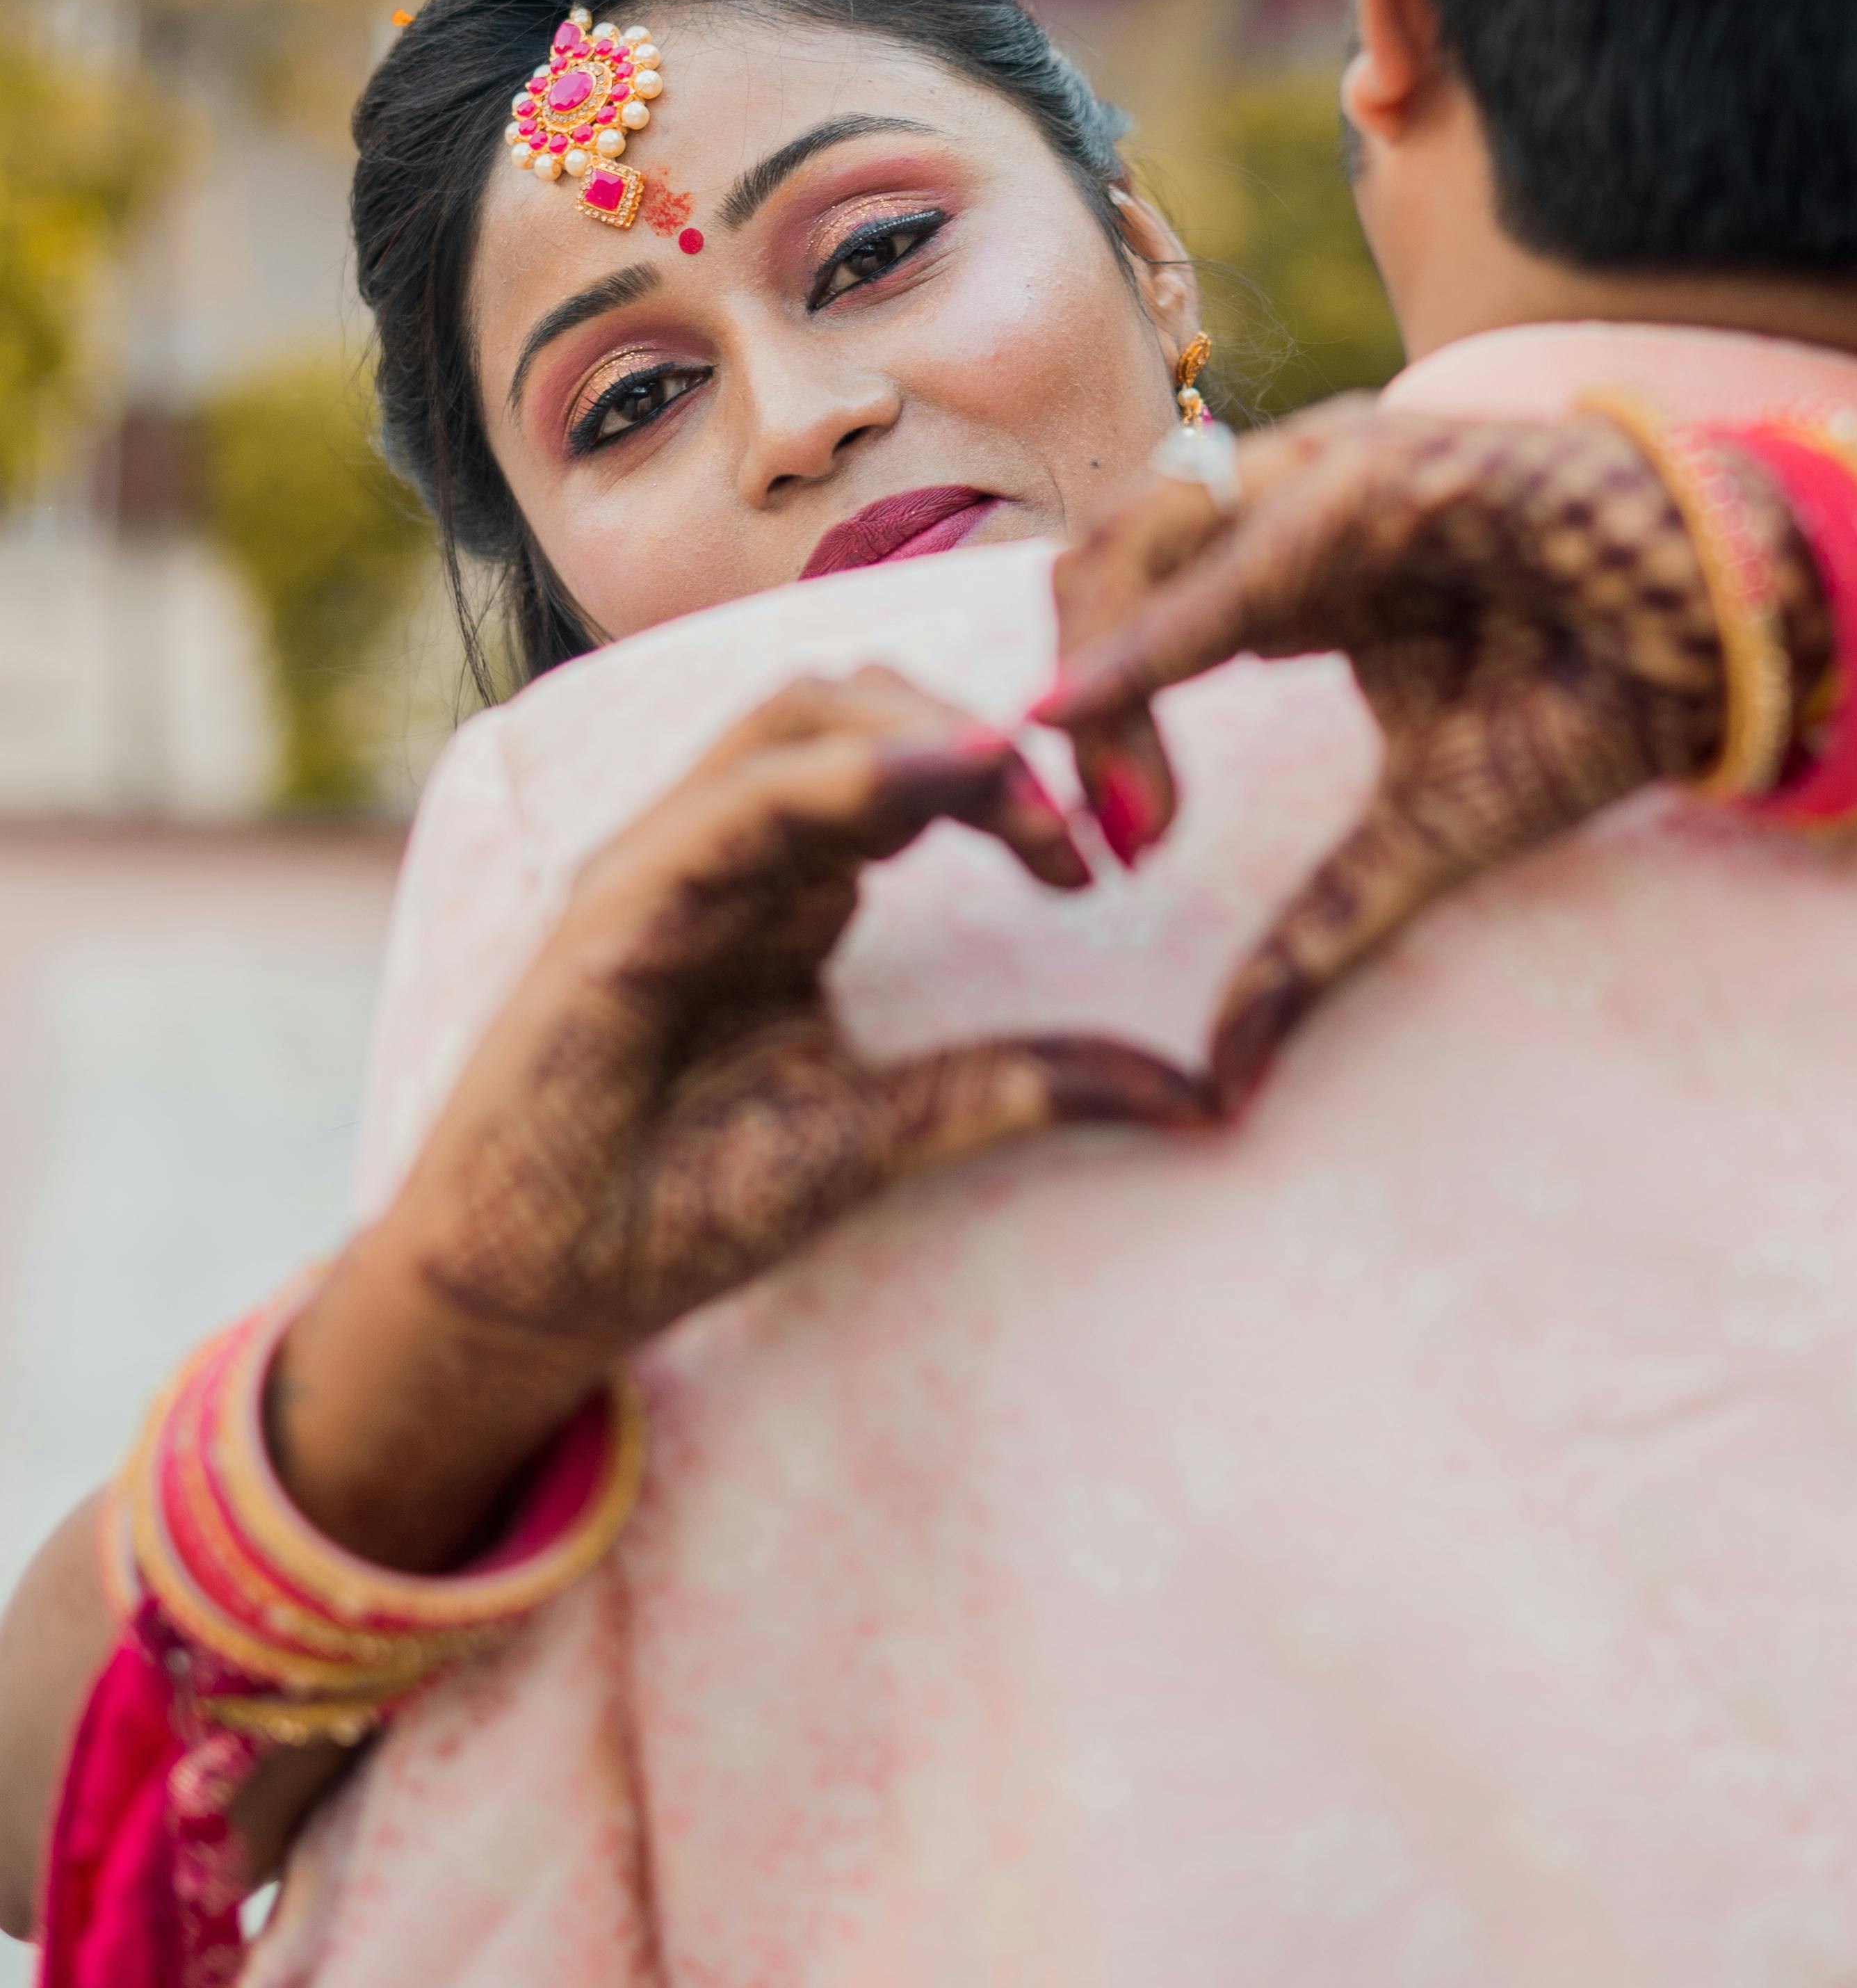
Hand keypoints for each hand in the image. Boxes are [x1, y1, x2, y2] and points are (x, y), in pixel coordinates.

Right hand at [273, 672, 1202, 1571]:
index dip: (1012, 770)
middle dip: (982, 728)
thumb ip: (1021, 1086)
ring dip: (926, 730)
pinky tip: (939, 781)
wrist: (531, 1289)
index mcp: (790, 876)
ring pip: (802, 716)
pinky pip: (741, 803)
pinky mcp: (620, 903)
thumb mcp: (891, 1132)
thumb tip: (1195, 1090)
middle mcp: (727, 843)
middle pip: (859, 698)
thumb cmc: (686, 1200)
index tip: (1101, 853)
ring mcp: (666, 860)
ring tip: (1026, 783)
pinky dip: (847, 778)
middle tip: (1079, 827)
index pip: (903, 746)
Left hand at [1039, 404, 1825, 1110]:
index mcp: (1282, 573)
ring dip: (1115, 663)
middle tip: (1112, 832)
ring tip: (1132, 798)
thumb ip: (1320, 927)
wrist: (1730, 641)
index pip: (1127, 618)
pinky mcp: (1395, 463)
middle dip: (1085, 701)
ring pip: (1155, 529)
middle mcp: (1288, 503)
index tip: (1106, 858)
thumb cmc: (1584, 709)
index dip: (1096, 734)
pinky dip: (1178, 621)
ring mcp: (1334, 468)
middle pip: (1111, 562)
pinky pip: (1260, 540)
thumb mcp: (1424, 834)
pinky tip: (1113, 690)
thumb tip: (1227, 1070)